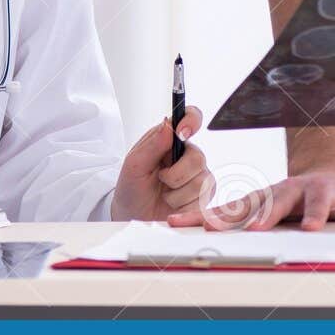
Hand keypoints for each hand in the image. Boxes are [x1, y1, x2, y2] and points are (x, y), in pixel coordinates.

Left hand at [110, 106, 211, 220]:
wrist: (132, 216)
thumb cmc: (132, 187)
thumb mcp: (134, 164)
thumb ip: (152, 144)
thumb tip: (168, 125)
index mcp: (171, 140)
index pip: (191, 118)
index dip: (192, 120)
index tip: (181, 132)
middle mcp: (188, 156)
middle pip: (198, 158)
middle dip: (175, 174)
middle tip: (161, 178)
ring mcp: (198, 177)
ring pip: (201, 182)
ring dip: (176, 193)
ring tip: (164, 195)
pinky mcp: (202, 198)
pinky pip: (202, 200)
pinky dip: (182, 205)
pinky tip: (172, 205)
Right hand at [169, 169, 334, 230]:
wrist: (327, 170)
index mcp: (321, 189)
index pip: (319, 200)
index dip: (316, 212)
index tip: (311, 227)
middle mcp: (290, 190)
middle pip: (272, 201)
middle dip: (259, 214)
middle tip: (250, 228)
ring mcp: (269, 197)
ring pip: (240, 205)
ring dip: (214, 214)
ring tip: (183, 224)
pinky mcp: (254, 206)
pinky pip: (226, 213)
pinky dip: (201, 218)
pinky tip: (175, 224)